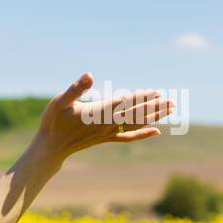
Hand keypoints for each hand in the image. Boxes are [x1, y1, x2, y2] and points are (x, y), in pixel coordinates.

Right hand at [33, 72, 173, 162]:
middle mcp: (106, 124)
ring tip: (170, 109)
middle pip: (135, 114)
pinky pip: (128, 137)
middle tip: (173, 101)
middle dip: (154, 107)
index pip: (124, 104)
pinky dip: (143, 134)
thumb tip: (90, 76)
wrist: (50, 147)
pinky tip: (156, 131)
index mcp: (98, 113)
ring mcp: (107, 132)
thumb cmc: (52, 122)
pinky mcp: (105, 138)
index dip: (140, 97)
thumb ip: (75, 89)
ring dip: (154, 117)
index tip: (156, 92)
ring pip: (135, 124)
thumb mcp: (59, 101)